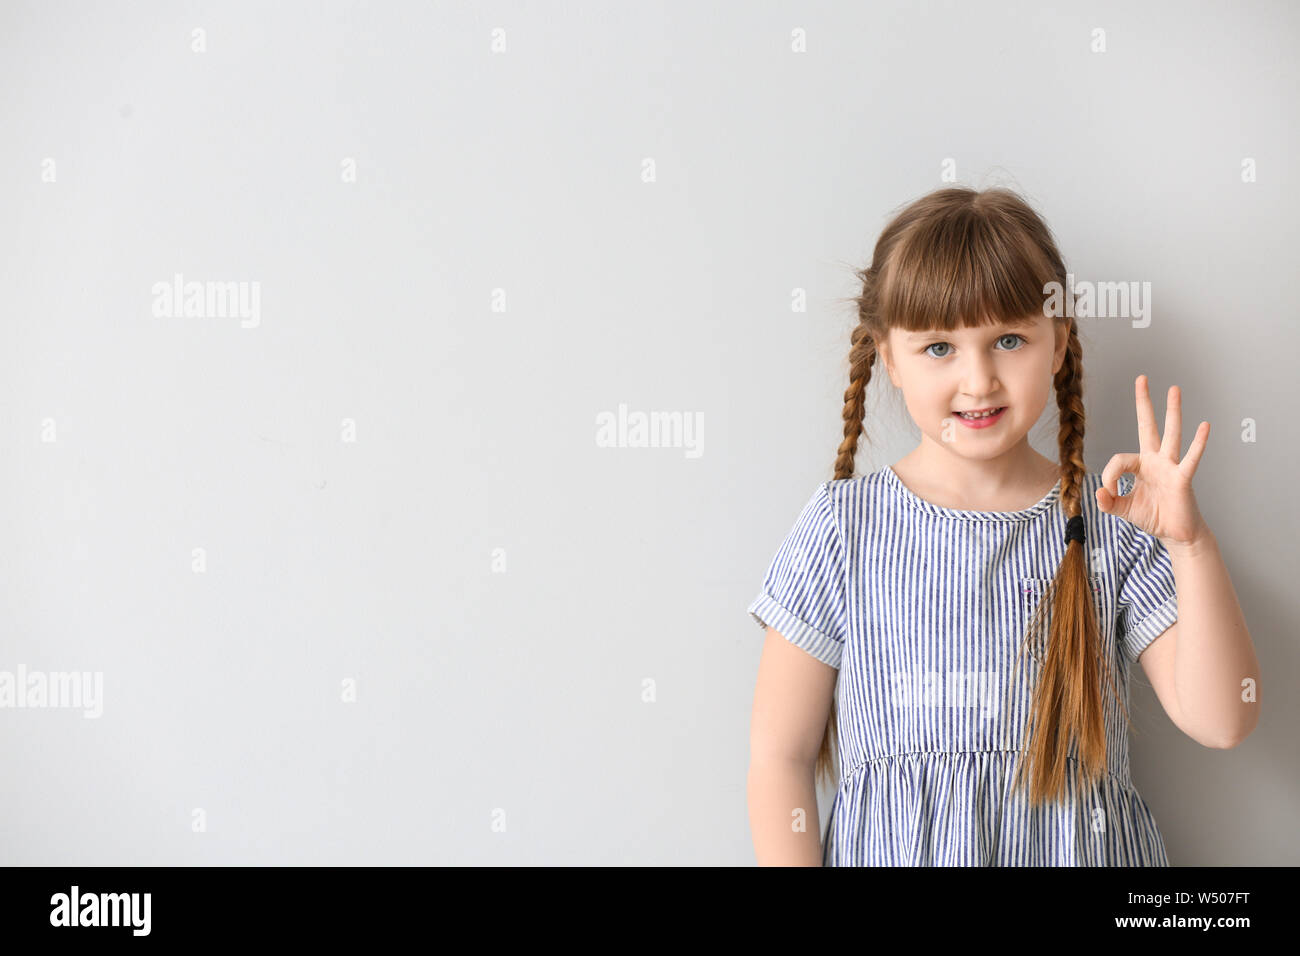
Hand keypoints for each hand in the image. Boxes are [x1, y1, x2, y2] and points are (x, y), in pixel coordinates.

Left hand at [1096, 374, 1211, 548]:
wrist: (1175, 534)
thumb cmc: (1153, 517)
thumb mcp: (1123, 510)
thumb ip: (1108, 502)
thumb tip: (1098, 492)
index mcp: (1141, 466)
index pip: (1119, 460)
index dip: (1111, 476)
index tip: (1110, 492)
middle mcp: (1156, 461)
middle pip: (1148, 426)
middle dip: (1144, 403)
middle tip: (1142, 379)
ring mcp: (1170, 467)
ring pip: (1171, 434)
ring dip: (1172, 411)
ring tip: (1174, 389)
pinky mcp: (1182, 478)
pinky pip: (1191, 458)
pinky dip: (1198, 443)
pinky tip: (1205, 426)